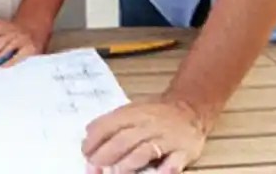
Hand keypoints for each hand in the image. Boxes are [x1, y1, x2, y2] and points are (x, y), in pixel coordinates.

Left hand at [81, 96, 209, 172]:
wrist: (191, 108)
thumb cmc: (157, 112)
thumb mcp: (132, 109)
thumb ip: (112, 121)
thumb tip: (87, 132)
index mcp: (133, 114)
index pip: (109, 125)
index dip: (95, 140)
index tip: (85, 152)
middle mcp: (148, 125)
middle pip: (124, 140)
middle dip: (106, 155)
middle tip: (94, 167)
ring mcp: (166, 137)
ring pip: (144, 151)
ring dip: (128, 163)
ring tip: (116, 173)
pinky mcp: (183, 150)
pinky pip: (174, 161)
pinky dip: (166, 169)